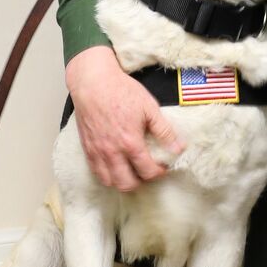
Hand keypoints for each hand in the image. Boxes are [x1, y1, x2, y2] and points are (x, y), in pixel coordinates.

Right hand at [65, 45, 184, 191]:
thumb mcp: (149, 107)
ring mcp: (98, 152)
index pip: (147, 171)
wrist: (93, 82)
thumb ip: (164, 131)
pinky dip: (107, 175)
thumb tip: (179, 148)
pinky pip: (96, 172)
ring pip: (110, 182)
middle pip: (127, 184)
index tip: (162, 167)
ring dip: (122, 181)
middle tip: (147, 171)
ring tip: (131, 170)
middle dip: (141, 181)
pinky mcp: (87, 148)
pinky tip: (115, 165)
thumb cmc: (121, 90)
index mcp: (130, 142)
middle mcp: (112, 152)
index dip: (159, 173)